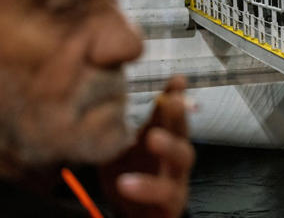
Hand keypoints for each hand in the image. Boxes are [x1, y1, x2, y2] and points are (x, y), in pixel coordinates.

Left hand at [100, 75, 194, 216]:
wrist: (135, 216)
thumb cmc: (130, 176)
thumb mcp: (122, 150)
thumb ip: (118, 128)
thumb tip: (99, 98)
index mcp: (162, 137)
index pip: (170, 112)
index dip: (175, 95)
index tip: (176, 79)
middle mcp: (175, 154)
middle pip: (183, 129)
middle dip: (179, 112)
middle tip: (171, 100)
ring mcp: (177, 177)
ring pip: (183, 157)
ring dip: (170, 145)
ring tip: (152, 138)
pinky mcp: (173, 201)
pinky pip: (164, 193)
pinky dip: (147, 187)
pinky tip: (127, 183)